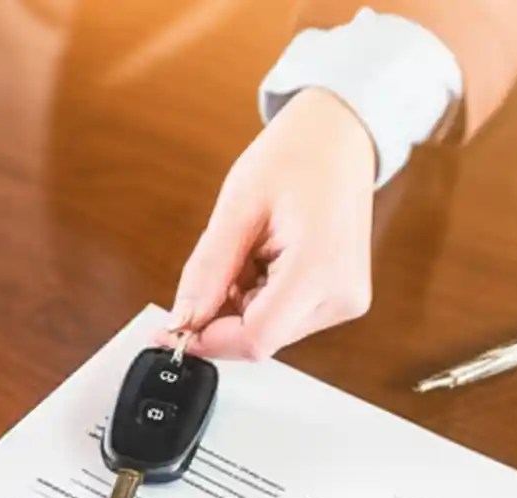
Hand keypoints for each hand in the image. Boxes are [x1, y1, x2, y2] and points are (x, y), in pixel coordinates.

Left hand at [156, 88, 376, 359]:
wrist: (339, 137)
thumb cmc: (296, 156)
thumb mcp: (237, 208)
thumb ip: (207, 271)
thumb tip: (182, 320)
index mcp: (320, 270)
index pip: (255, 339)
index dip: (207, 341)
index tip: (171, 331)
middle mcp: (342, 296)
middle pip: (259, 338)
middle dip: (222, 313)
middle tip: (221, 260)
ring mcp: (345, 300)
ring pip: (268, 330)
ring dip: (240, 302)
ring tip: (252, 247)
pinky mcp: (341, 299)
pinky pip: (283, 317)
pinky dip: (258, 296)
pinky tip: (265, 256)